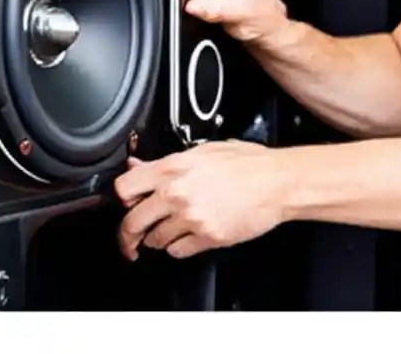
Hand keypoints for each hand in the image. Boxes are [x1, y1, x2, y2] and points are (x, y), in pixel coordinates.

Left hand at [114, 140, 289, 260]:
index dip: (122, 199)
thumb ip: (166, 161)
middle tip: (129, 238)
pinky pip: (178, 251)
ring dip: (156, 239)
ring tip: (165, 232)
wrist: (278, 182)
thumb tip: (139, 165)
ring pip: (155, 240)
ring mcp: (192, 218)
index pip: (124, 188)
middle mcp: (178, 194)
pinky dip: (178, 247)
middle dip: (128, 233)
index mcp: (173, 168)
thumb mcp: (203, 150)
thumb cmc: (248, 163)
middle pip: (132, 222)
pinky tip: (186, 237)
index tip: (126, 205)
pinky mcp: (207, 237)